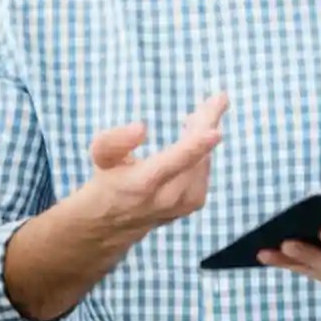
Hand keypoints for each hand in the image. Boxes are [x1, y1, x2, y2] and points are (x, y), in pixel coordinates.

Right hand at [73, 93, 228, 238]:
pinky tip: (197, 134)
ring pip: (204, 162)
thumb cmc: (108, 178)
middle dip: (207, 125)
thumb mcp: (101, 155)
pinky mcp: (193, 204)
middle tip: (219, 98)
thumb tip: (142, 128)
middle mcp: (167, 198)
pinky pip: (204, 169)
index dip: (196, 146)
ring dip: (205, 135)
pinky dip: (204, 150)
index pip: (173, 163)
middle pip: (197, 157)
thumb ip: (115, 140)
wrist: (112, 222)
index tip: (215, 131)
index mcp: (143, 184)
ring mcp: (183, 204)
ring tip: (199, 114)